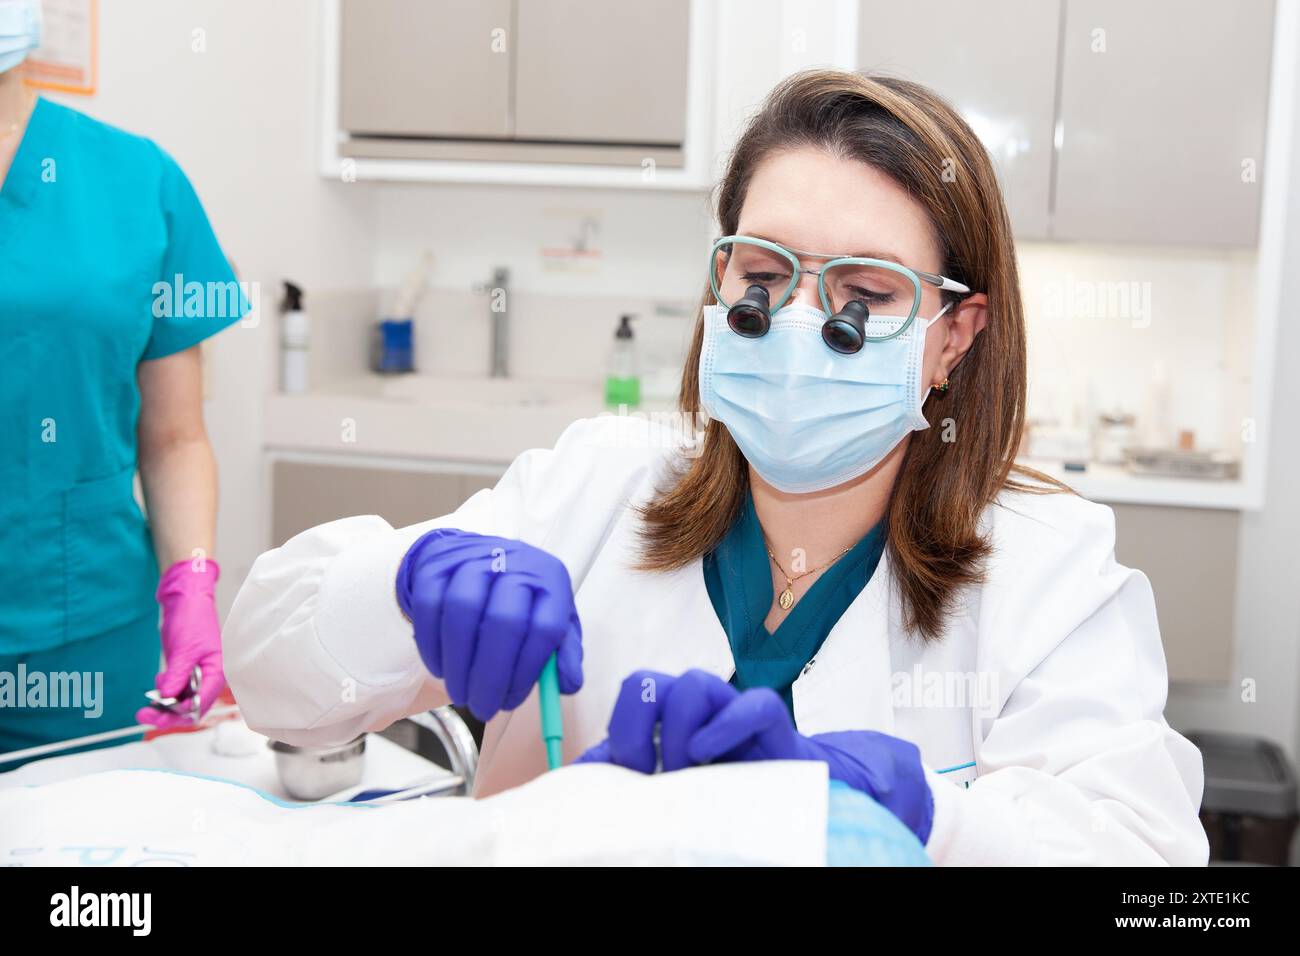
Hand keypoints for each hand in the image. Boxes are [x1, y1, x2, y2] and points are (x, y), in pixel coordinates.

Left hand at [136, 558, 224, 728]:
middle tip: (145, 716)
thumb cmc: (193, 620)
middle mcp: (208, 677)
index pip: (202, 703)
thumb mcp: (184, 650)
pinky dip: (165, 691)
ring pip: (182, 701)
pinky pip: (176, 689)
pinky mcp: (185, 670)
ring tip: (148, 700)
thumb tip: (168, 698)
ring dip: (165, 704)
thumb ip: (178, 676)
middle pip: (191, 707)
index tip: (161, 713)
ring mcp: (196, 674)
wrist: (186, 601)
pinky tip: (158, 682)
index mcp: (216, 672)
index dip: (182, 712)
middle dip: (168, 714)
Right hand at [396, 528, 582, 721]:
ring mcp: (472, 560)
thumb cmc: (518, 598)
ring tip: (461, 693)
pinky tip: (440, 669)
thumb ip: (563, 653)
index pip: (545, 629)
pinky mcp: (436, 566)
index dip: (526, 672)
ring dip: (459, 664)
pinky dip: (432, 647)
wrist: (473, 558)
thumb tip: (567, 685)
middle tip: (482, 709)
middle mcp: (514, 563)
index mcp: (549, 580)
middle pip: (503, 621)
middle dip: (490, 676)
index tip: (510, 701)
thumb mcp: (550, 618)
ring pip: (462, 612)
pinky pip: (430, 608)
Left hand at [576, 668, 932, 841]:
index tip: (625, 770)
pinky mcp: (771, 722)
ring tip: (684, 769)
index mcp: (667, 716)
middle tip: (645, 768)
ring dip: (678, 730)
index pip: (632, 691)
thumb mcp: (664, 786)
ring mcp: (732, 709)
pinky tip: (708, 754)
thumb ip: (624, 773)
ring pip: (693, 683)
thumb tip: (581, 765)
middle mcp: (696, 705)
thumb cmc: (721, 792)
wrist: (789, 805)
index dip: (620, 726)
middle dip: (636, 723)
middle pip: (650, 680)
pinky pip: (750, 703)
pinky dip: (725, 725)